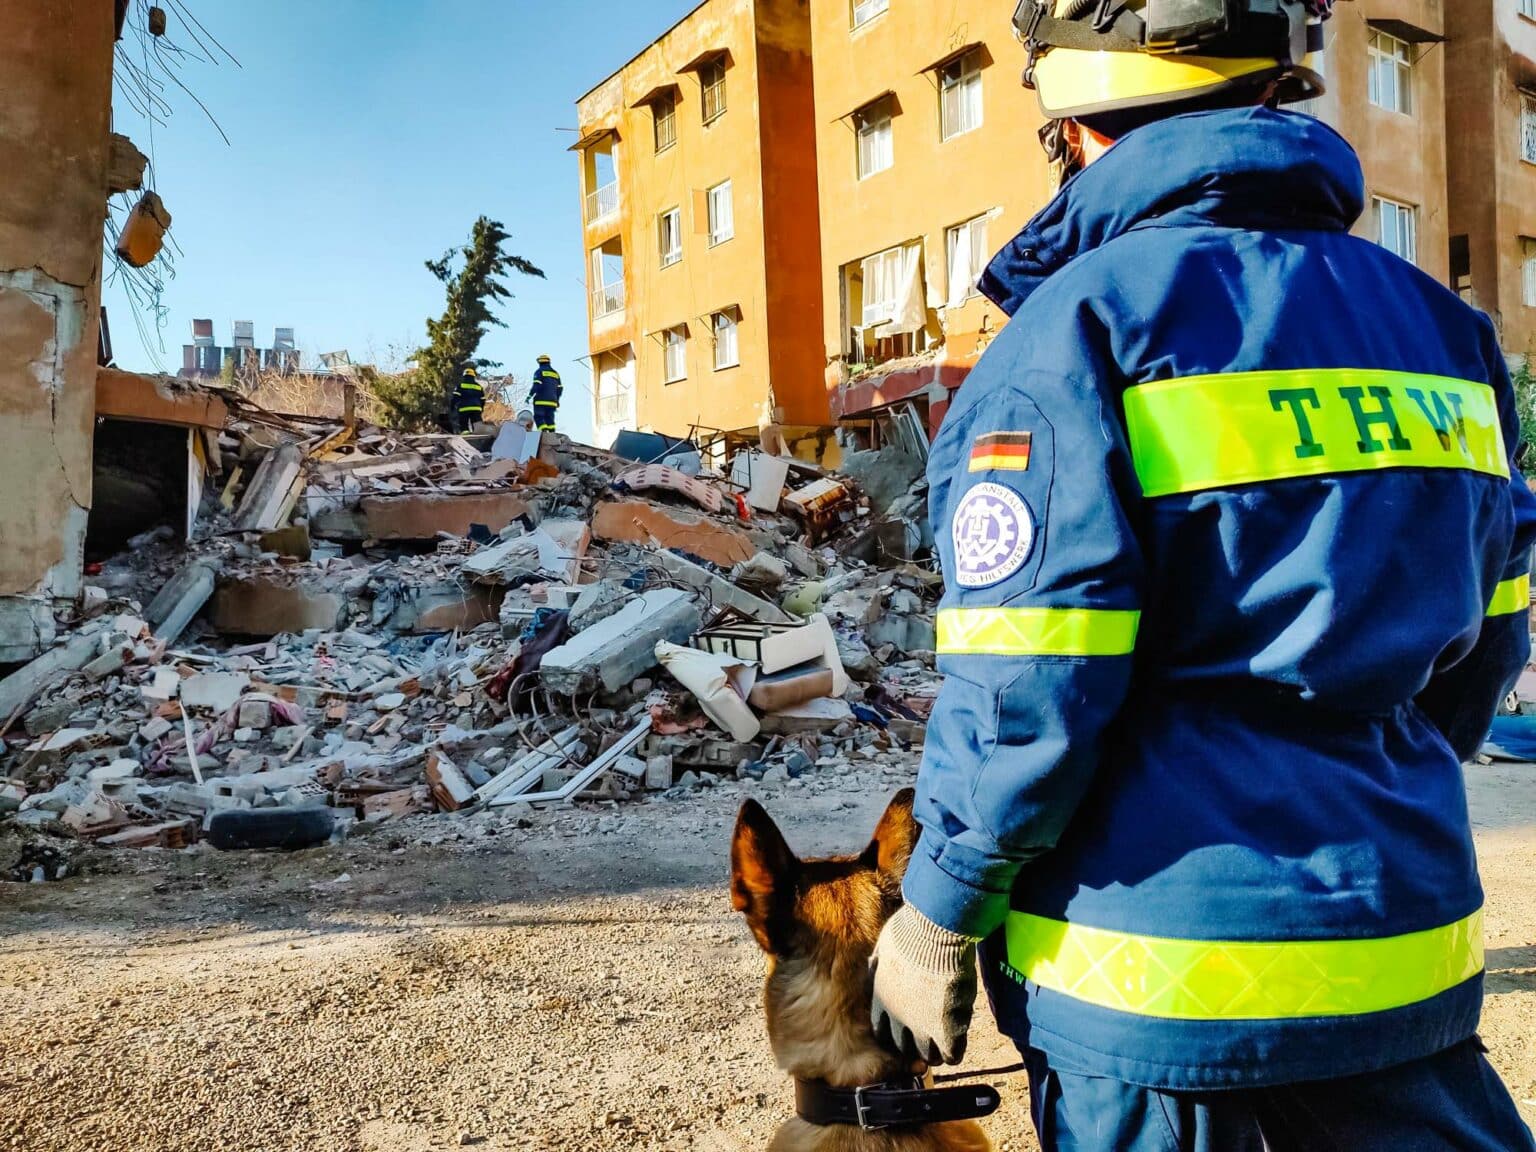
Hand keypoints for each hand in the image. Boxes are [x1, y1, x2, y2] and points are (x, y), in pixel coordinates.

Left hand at [869, 904, 977, 1066]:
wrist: (934, 932)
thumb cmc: (911, 932)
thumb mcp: (884, 947)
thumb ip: (880, 962)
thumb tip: (876, 963)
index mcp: (881, 999)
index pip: (882, 1031)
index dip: (896, 1033)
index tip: (906, 1029)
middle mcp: (898, 1018)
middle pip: (904, 1047)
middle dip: (915, 1045)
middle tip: (929, 1039)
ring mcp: (922, 1027)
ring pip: (928, 1055)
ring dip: (936, 1052)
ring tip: (946, 1045)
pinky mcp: (947, 1029)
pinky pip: (951, 1054)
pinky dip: (955, 1052)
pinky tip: (958, 1044)